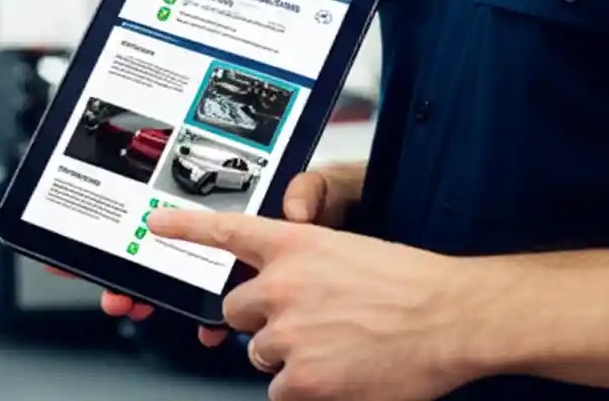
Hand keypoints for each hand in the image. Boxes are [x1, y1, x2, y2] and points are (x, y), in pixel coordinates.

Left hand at [148, 208, 477, 400]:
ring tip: (337, 349)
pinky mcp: (302, 378)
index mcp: (293, 245)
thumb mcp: (344, 253)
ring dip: (288, 357)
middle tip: (309, 326)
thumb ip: (301, 269)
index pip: (225, 231)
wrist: (452, 315)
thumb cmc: (408, 283)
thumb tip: (277, 298)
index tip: (156, 225)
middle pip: (235, 311)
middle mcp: (281, 285)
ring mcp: (288, 333)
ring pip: (259, 354)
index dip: (184, 226)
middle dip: (262, 322)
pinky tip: (340, 375)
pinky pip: (280, 392)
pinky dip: (305, 390)